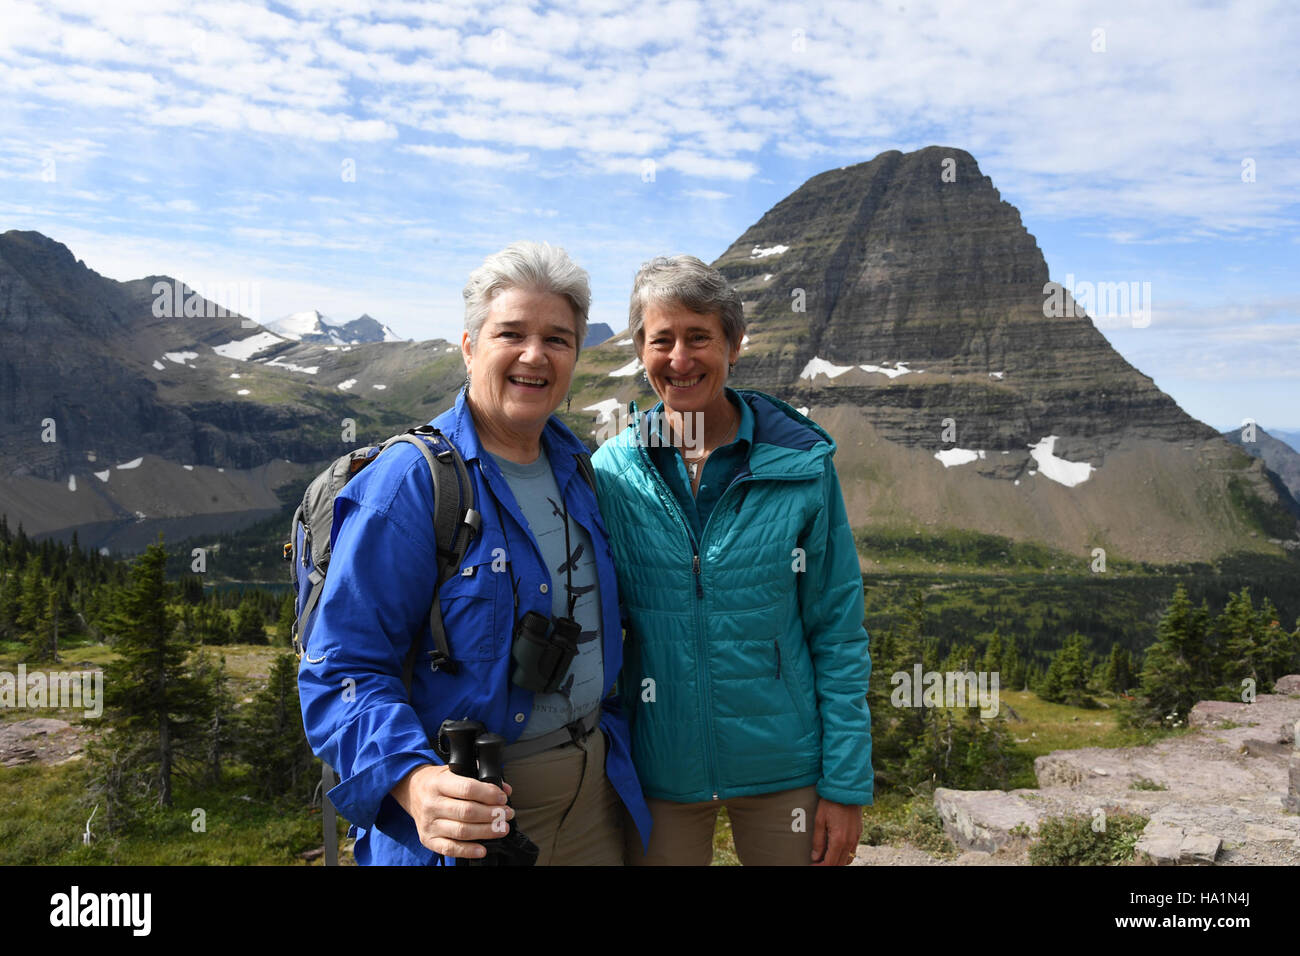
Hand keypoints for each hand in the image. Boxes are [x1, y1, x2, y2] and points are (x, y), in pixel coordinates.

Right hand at [391, 764, 514, 858]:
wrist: (411, 791)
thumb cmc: (437, 781)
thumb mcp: (455, 770)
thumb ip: (480, 776)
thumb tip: (505, 789)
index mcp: (439, 783)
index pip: (468, 789)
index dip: (489, 794)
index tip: (502, 798)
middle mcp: (432, 803)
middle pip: (467, 812)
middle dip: (492, 815)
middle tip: (507, 814)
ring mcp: (429, 823)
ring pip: (461, 831)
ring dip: (486, 832)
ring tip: (501, 828)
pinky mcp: (428, 839)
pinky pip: (449, 848)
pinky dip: (467, 851)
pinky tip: (482, 849)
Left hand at [810, 799, 861, 866]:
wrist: (847, 789)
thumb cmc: (831, 802)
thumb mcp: (819, 820)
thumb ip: (818, 841)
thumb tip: (815, 857)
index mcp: (839, 840)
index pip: (830, 863)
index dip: (820, 867)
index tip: (811, 866)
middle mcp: (850, 842)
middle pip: (839, 864)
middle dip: (827, 865)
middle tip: (816, 863)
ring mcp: (856, 838)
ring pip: (847, 859)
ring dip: (836, 862)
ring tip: (825, 858)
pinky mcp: (859, 833)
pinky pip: (852, 851)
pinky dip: (844, 855)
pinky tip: (835, 850)